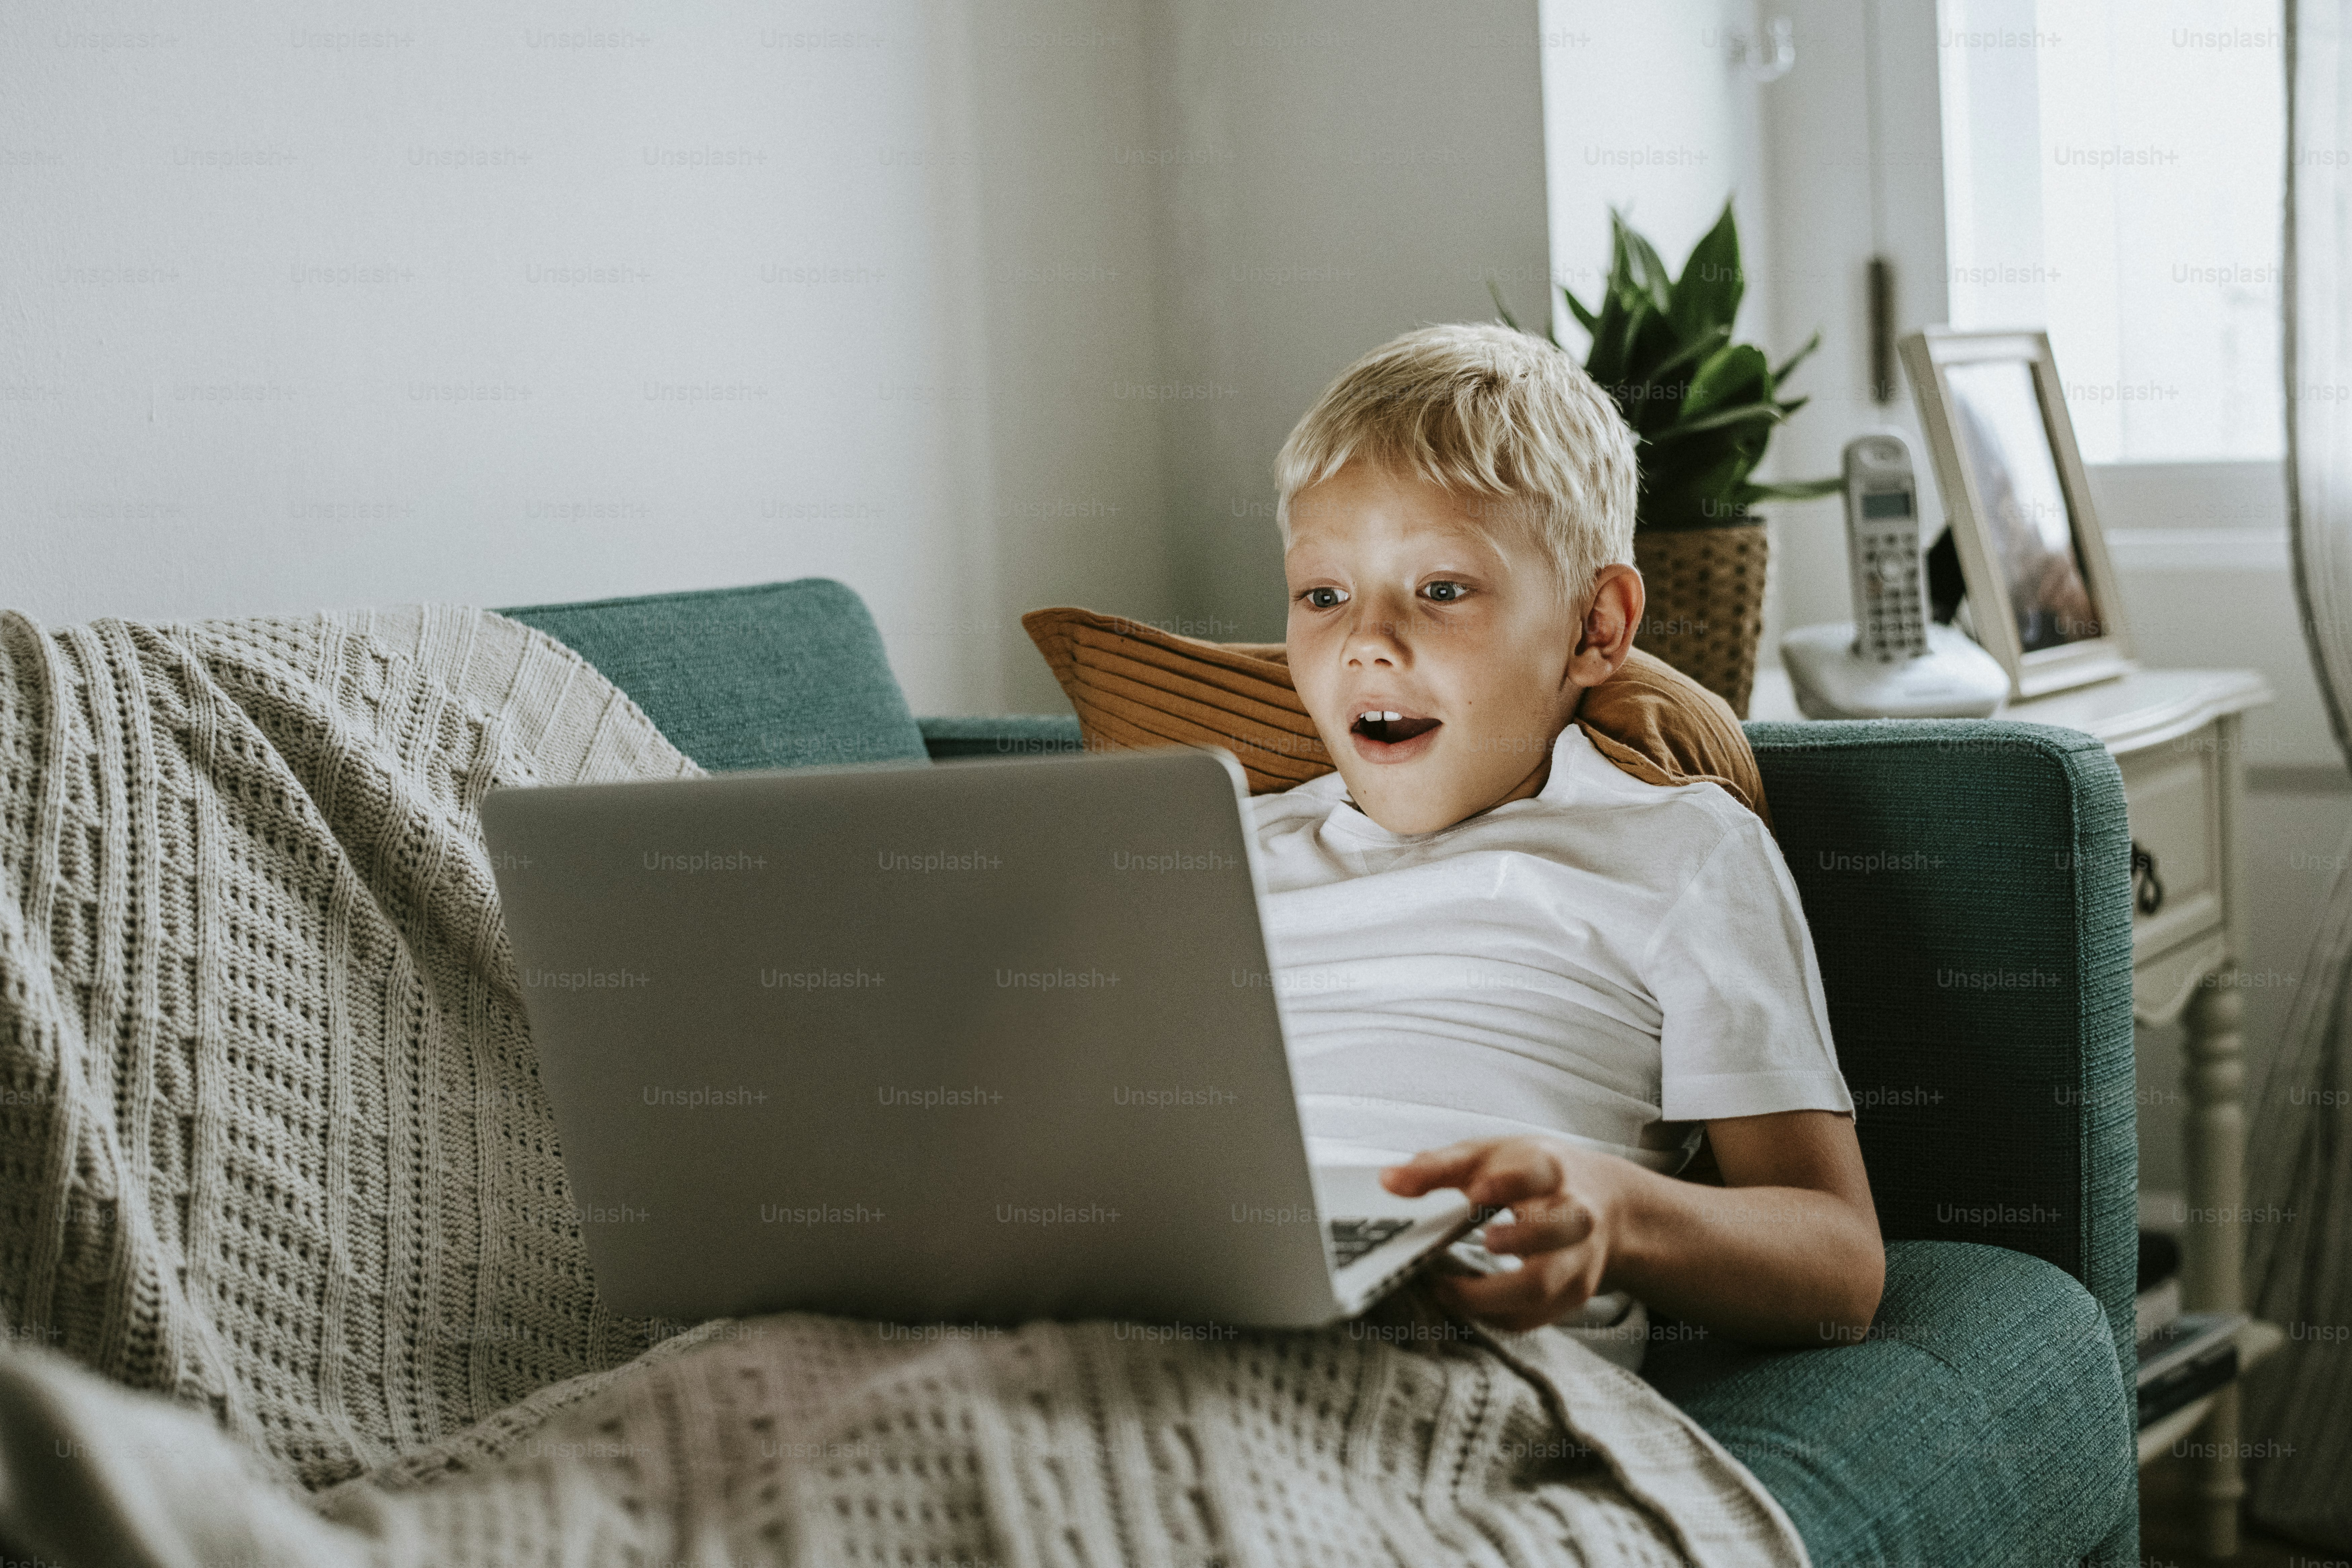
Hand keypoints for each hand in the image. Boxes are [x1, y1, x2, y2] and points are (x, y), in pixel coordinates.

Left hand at [1381, 1137, 1627, 1332]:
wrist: (1603, 1201)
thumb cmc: (1532, 1174)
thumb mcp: (1489, 1156)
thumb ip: (1438, 1167)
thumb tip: (1388, 1181)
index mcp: (1549, 1171)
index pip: (1536, 1174)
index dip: (1508, 1184)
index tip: (1475, 1192)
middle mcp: (1572, 1215)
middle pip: (1559, 1230)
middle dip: (1523, 1238)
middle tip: (1486, 1241)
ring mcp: (1576, 1259)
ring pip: (1547, 1285)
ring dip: (1498, 1294)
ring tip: (1451, 1290)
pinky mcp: (1572, 1293)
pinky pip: (1535, 1316)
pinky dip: (1497, 1317)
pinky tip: (1465, 1306)